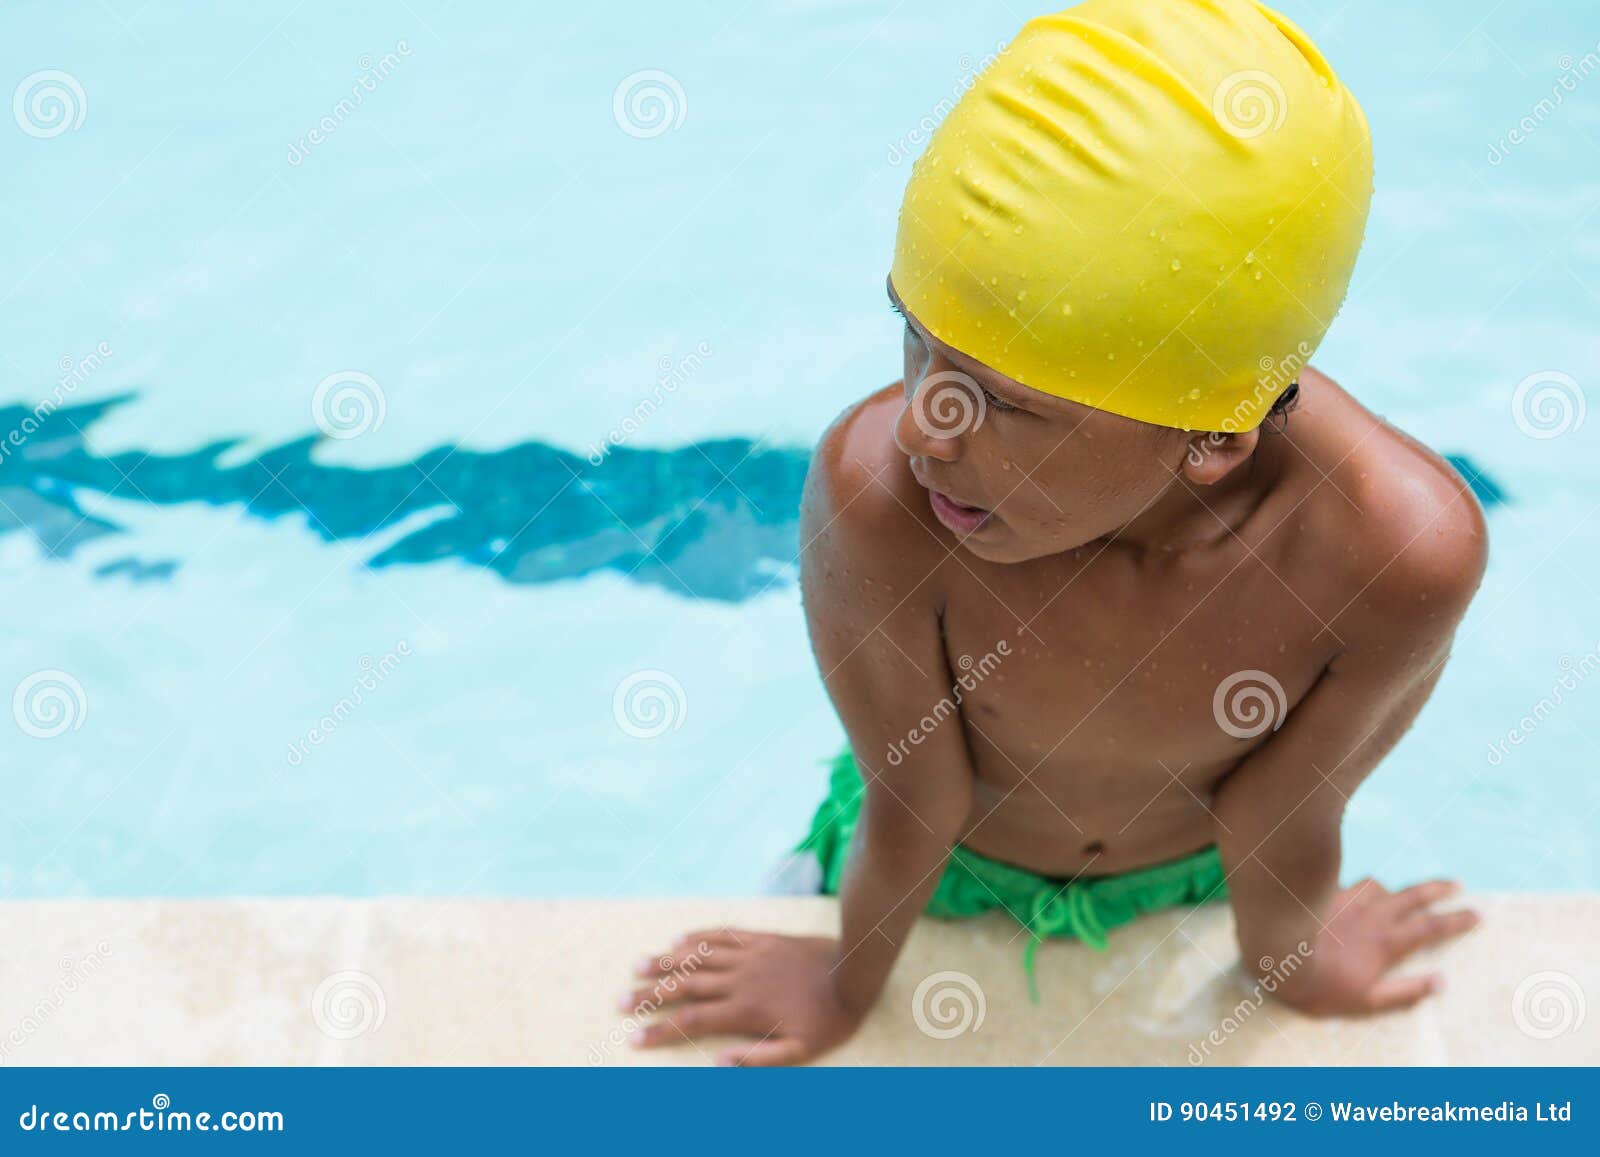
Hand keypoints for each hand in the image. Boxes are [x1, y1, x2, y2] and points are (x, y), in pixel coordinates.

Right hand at [623, 929, 864, 1065]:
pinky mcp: (762, 939)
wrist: (853, 972)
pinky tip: (681, 938)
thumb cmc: (828, 1019)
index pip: (691, 1020)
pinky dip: (700, 936)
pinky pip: (724, 934)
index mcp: (745, 1009)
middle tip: (620, 1000)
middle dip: (650, 994)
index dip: (659, 1030)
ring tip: (638, 965)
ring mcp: (750, 955)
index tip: (634, 1037)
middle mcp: (740, 979)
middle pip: (685, 985)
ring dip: (667, 961)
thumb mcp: (801, 1051)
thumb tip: (718, 1063)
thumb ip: (759, 1060)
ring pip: (699, 956)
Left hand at [1283, 878, 1480, 1015]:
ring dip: (1392, 889)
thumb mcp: (1367, 1001)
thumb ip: (1405, 992)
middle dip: (1437, 889)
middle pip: (1412, 896)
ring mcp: (1346, 901)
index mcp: (1386, 943)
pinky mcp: (1322, 895)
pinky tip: (1354, 892)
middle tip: (1456, 883)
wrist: (1276, 956)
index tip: (1478, 912)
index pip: (1430, 928)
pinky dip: (1360, 887)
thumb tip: (1441, 982)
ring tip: (1396, 895)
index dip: (1456, 920)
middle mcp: (1371, 916)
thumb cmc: (1321, 987)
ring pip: (1378, 886)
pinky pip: (1349, 884)